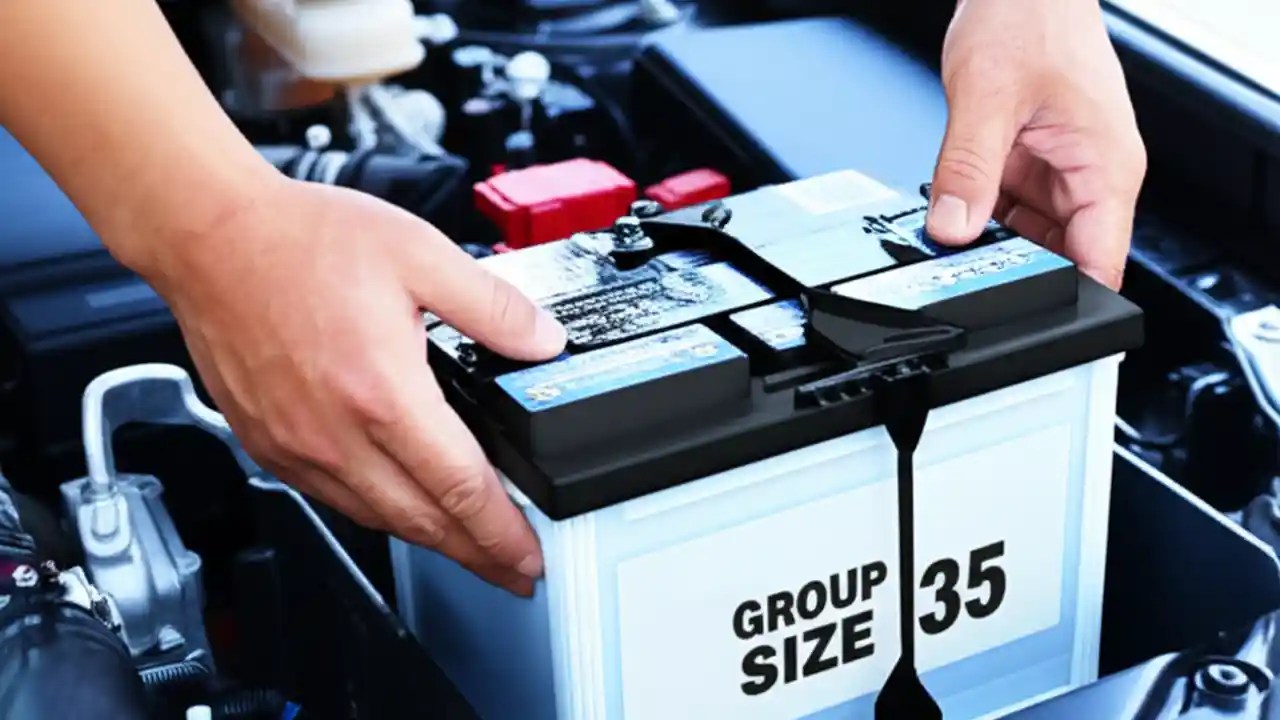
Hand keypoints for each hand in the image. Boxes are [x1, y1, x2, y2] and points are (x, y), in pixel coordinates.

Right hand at [129, 174, 565, 595]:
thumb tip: (543, 342)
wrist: (209, 235)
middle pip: (422, 521)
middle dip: (477, 555)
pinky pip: (334, 500)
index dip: (502, 534)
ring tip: (467, 546)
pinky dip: (377, 513)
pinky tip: (398, 505)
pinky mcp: (268, 444)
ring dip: (429, 540)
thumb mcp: (420, 254)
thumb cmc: (299, 240)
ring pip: (377, 518)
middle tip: (512, 571)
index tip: (529, 557)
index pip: (460, 488)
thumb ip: (492, 305)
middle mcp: (336, 433)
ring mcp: (297, 446)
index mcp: (383, 393)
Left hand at [926, 0, 1146, 289]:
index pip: (1099, 264)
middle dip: (1012, 269)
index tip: (1020, 315)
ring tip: (958, 224)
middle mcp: (1092, 174)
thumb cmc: (1028, 18)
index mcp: (1107, 167)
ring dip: (992, 241)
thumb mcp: (986, 99)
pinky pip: (1008, 209)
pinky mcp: (1033, 163)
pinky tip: (958, 203)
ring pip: (1028, 237)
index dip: (1064, 300)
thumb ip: (967, 169)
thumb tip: (951, 229)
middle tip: (963, 268)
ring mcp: (1062, 170)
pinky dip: (981, 214)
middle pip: (1058, 258)